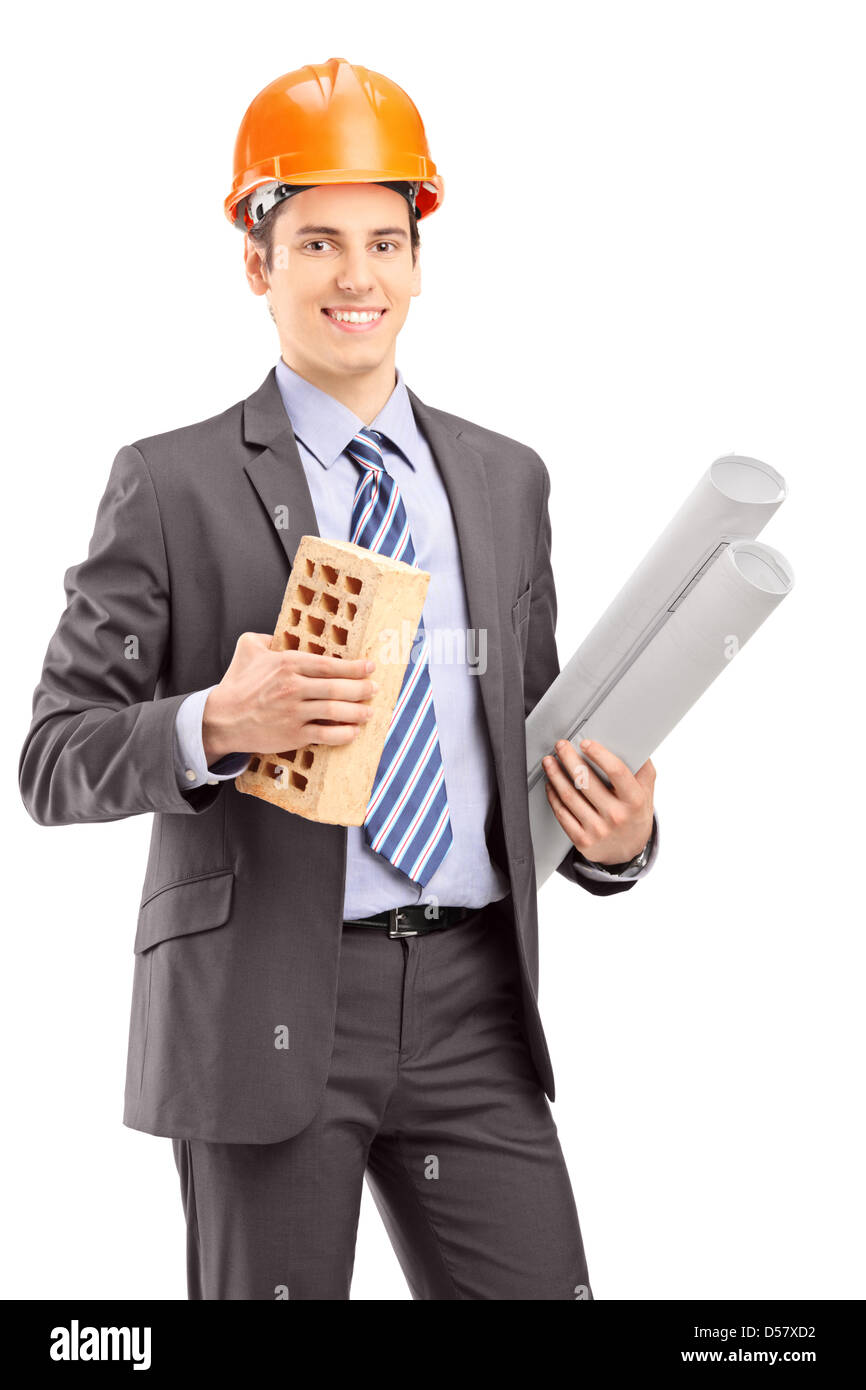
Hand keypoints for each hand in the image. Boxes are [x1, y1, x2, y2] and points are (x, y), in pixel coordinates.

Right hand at [202, 632, 377, 762]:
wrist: (221, 718)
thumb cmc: (236, 684)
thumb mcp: (248, 648)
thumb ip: (268, 637)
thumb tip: (280, 633)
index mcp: (286, 664)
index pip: (329, 665)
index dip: (354, 667)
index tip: (370, 667)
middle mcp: (293, 687)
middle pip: (337, 688)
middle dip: (362, 689)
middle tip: (374, 689)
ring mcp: (293, 712)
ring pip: (335, 711)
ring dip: (358, 712)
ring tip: (369, 712)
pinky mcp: (292, 735)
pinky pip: (325, 735)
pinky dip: (344, 734)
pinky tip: (354, 732)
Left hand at [542, 738, 654, 864]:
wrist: (628, 851)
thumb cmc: (635, 815)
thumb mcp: (647, 792)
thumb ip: (642, 769)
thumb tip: (631, 743)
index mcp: (634, 801)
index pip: (616, 772)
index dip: (599, 754)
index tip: (586, 743)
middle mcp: (616, 816)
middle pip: (586, 781)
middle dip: (569, 759)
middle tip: (561, 745)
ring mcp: (598, 830)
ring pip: (569, 796)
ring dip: (555, 775)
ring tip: (549, 761)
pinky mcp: (582, 840)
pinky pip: (562, 813)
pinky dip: (553, 795)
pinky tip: (551, 784)